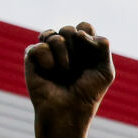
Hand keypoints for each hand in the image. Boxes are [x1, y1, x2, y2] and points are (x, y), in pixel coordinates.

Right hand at [24, 22, 113, 137]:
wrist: (68, 111)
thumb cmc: (88, 93)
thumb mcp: (105, 71)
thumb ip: (102, 47)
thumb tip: (80, 31)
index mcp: (83, 48)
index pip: (85, 26)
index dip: (88, 36)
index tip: (91, 55)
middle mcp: (66, 47)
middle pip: (70, 29)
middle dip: (77, 50)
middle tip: (76, 69)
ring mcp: (48, 51)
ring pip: (53, 35)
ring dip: (63, 56)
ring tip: (64, 72)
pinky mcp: (32, 57)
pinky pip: (40, 46)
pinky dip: (48, 62)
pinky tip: (49, 73)